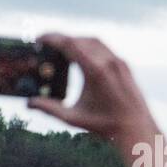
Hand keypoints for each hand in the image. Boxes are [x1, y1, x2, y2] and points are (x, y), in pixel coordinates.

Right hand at [26, 35, 162, 166]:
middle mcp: (109, 63)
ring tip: (62, 49)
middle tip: (47, 45)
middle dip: (62, 39)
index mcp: (96, 71)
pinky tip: (81, 55)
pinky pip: (105, 48)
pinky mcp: (125, 66)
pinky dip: (90, 46)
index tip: (39, 38)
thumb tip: (29, 103)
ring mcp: (119, 63)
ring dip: (76, 41)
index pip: (70, 44)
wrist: (137, 128)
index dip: (52, 38)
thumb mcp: (74, 118)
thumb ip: (50, 108)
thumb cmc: (106, 125)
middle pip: (80, 39)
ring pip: (93, 41)